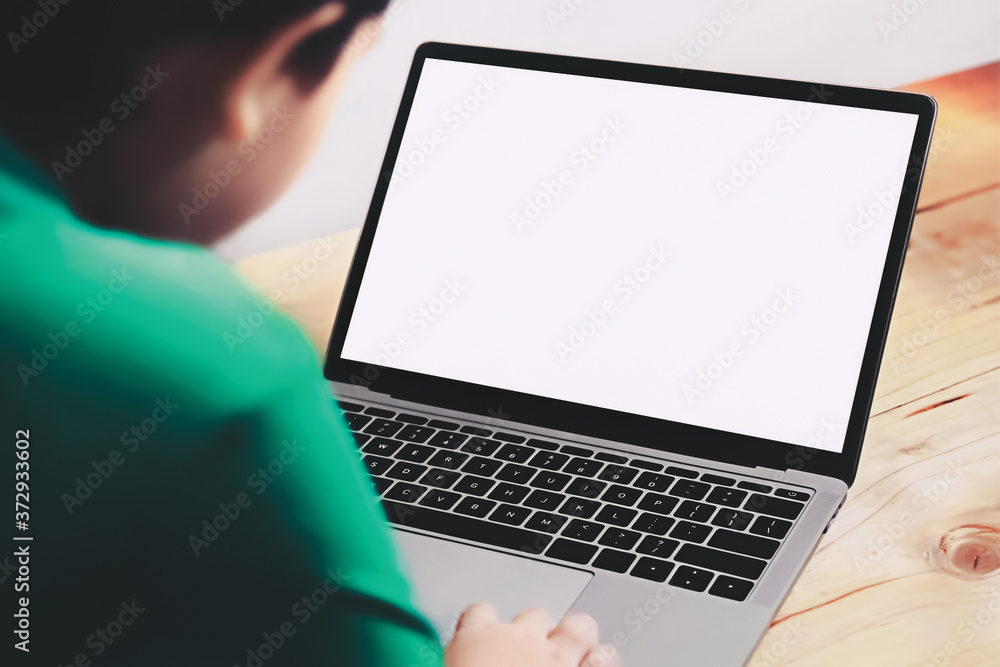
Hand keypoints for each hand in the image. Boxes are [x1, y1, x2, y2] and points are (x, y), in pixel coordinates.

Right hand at [445, 603, 619, 666]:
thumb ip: (451, 665)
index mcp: (476, 643)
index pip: (478, 613)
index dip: (482, 624)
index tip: (481, 638)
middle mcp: (519, 642)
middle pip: (532, 616)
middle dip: (535, 632)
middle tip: (529, 656)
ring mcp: (557, 658)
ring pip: (577, 627)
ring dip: (577, 637)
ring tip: (574, 652)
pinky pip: (604, 659)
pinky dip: (603, 661)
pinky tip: (601, 663)